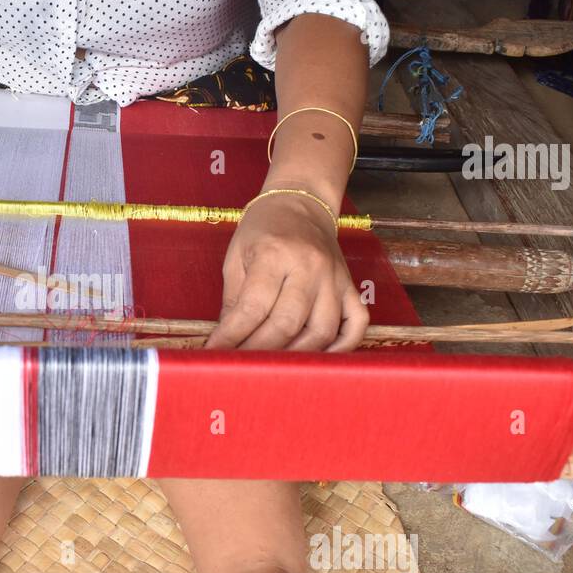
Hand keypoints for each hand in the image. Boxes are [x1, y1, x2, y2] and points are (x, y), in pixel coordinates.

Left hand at [206, 191, 368, 350]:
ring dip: (296, 356)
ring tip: (272, 367)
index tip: (215, 354)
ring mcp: (335, 279)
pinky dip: (343, 347)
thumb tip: (226, 343)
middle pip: (288, 324)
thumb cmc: (263, 230)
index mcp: (275, 254)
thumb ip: (233, 300)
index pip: (253, 308)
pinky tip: (320, 359)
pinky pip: (357, 323)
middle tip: (241, 366)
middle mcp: (310, 267)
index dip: (232, 337)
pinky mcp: (350, 286)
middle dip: (260, 352)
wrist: (301, 204)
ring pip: (323, 331)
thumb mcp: (236, 257)